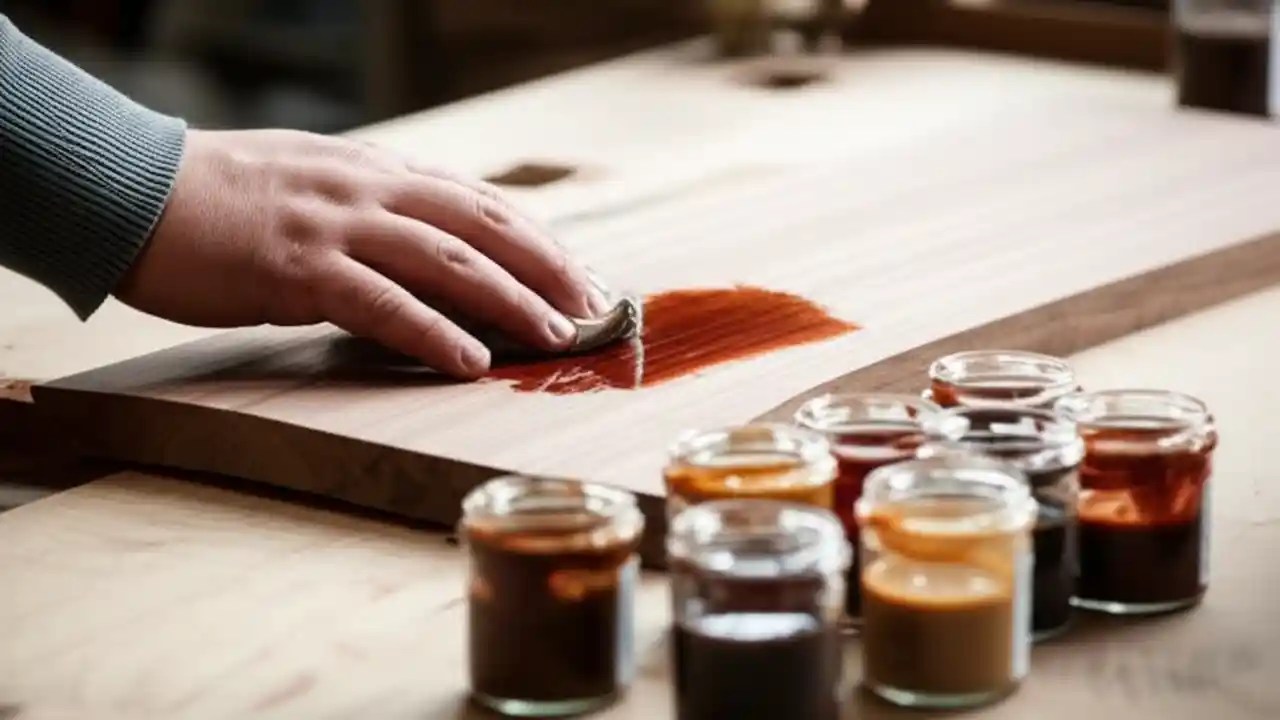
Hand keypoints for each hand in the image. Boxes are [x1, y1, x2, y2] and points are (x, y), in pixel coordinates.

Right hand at [115, 129, 609, 378]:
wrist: (131, 188)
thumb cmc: (220, 198)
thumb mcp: (312, 185)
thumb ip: (370, 208)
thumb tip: (422, 244)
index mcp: (375, 171)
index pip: (478, 201)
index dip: (536, 238)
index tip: (577, 273)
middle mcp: (369, 189)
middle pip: (482, 223)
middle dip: (546, 266)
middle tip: (595, 307)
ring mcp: (337, 226)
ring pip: (448, 260)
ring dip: (511, 300)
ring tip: (558, 336)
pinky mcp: (298, 268)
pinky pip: (382, 304)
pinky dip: (434, 332)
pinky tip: (473, 359)